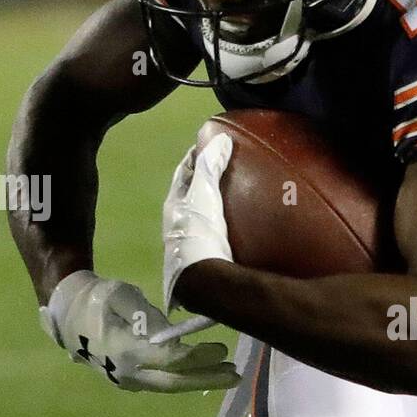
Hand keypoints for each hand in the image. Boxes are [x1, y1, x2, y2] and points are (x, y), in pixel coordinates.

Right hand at [40, 269, 237, 392]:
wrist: (68, 314)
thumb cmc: (96, 299)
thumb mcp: (120, 295)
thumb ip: (146, 315)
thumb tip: (171, 334)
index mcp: (124, 351)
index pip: (170, 360)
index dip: (198, 357)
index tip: (221, 350)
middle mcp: (128, 372)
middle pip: (175, 381)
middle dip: (208, 378)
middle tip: (236, 375)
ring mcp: (129, 380)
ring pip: (171, 385)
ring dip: (201, 380)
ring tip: (229, 374)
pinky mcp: (132, 379)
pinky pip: (164, 381)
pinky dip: (187, 377)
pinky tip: (206, 372)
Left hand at [162, 133, 233, 311]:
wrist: (203, 277)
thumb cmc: (198, 231)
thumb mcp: (202, 193)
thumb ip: (210, 166)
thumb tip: (222, 139)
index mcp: (173, 205)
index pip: (183, 173)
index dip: (194, 157)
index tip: (209, 144)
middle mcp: (177, 223)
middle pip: (190, 194)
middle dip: (204, 180)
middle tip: (226, 167)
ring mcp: (190, 242)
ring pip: (202, 215)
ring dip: (215, 204)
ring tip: (239, 194)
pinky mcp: (205, 258)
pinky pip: (216, 232)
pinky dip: (227, 223)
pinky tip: (243, 225)